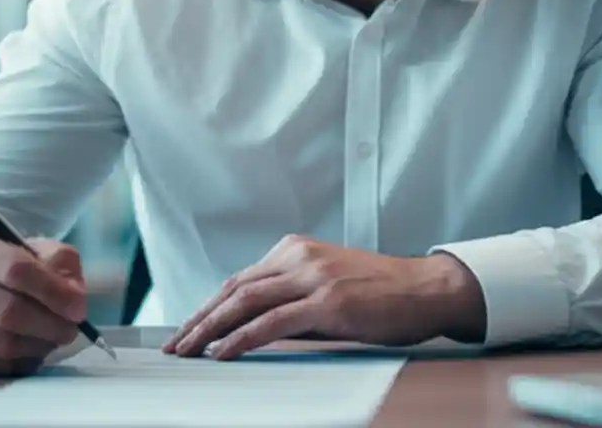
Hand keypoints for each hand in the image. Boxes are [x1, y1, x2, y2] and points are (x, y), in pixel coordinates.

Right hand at [0, 235, 86, 374]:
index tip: (78, 308)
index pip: (16, 270)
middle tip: (71, 329)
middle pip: (8, 312)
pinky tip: (31, 347)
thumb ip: (61, 265)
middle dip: (49, 324)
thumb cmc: (12, 270)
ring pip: (4, 343)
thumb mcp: (41, 254)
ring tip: (53, 336)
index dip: (52, 291)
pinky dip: (23, 360)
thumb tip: (73, 297)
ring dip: (39, 344)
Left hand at [162, 234, 484, 359]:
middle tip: (175, 344)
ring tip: (189, 351)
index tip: (187, 328)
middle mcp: (299, 257)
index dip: (208, 306)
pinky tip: (224, 351)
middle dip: (199, 319)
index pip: (240, 280)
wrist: (426, 289)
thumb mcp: (328, 284)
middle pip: (234, 288)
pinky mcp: (327, 301)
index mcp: (296, 250)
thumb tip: (253, 328)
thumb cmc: (382, 293)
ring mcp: (313, 277)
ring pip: (245, 302)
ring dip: (210, 329)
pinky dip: (242, 337)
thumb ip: (292, 298)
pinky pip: (273, 321)